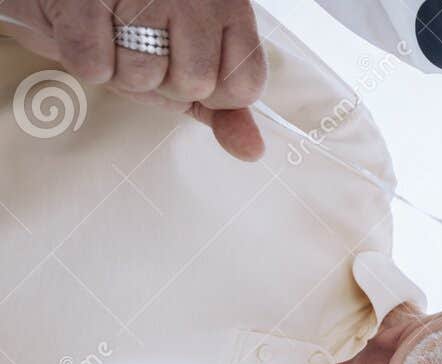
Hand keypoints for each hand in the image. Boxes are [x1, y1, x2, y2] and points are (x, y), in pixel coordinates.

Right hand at [0, 0, 265, 159]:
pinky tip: (88, 33)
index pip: (244, 85)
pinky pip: (94, 66)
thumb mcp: (191, 71)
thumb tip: (252, 151)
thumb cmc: (137, 37)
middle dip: (163, 83)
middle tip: (144, 51)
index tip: (188, 72)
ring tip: (114, 39)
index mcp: (231, 9)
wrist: (70, 0)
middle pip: (194, 83)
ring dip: (121, 72)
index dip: (212, 95)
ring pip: (143, 75)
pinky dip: (86, 62)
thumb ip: (225, 111)